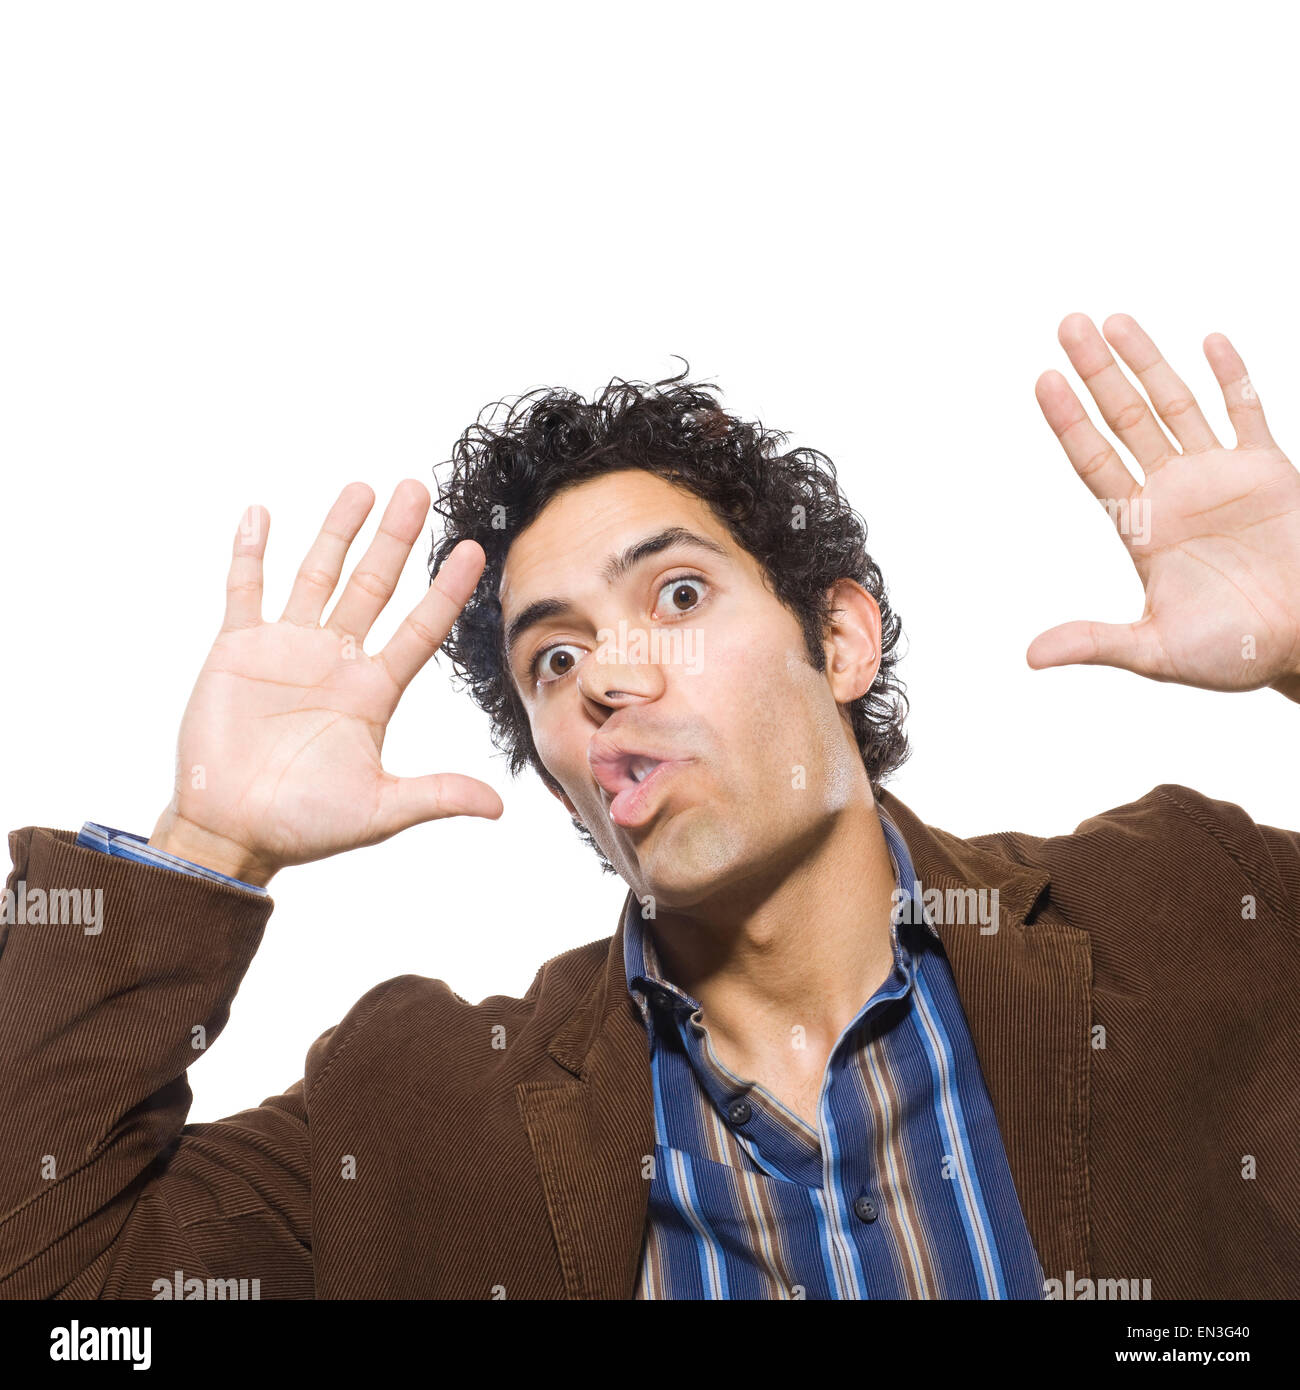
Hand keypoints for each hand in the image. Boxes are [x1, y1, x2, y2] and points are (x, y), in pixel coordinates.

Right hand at [150, 481, 502, 885]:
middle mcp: (336, 660)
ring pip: (318, 575)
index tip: (473, 550)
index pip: (421, 628)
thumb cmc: (304, 826)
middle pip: (373, 586)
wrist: (230, 833)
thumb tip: (499, 806)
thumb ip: (436, 796)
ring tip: (362, 488)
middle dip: (395, 539)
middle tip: (418, 489)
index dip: (446, 591)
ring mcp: (287, 649)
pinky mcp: (238, 650)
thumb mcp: (379, 810)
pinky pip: (245, 590)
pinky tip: (261, 513)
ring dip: (337, 532)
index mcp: (373, 691)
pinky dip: (250, 553)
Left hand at [1029, 314, 1299, 698]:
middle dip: (1097, 373)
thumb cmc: (1230, 655)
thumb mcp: (1155, 651)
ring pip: (1176, 405)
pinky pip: (1247, 412)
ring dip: (1148, 363)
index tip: (1043, 379)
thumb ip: (1095, 642)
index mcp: (1141, 528)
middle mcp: (1172, 493)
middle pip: (1125, 419)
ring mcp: (1219, 477)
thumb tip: (1030, 658)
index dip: (1069, 422)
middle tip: (1068, 324)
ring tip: (1115, 320)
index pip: (1093, 461)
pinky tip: (1208, 340)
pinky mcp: (1269, 471)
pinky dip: (1231, 376)